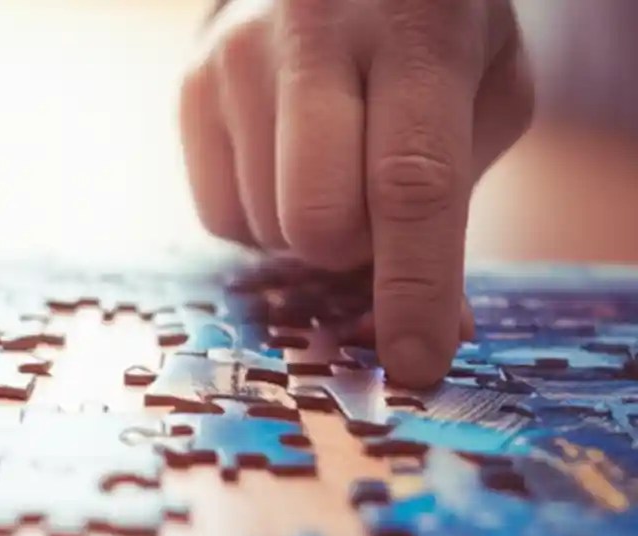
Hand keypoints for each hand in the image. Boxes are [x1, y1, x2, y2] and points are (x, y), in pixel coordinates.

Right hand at [180, 0, 532, 386]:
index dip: (413, 286)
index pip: (411, 183)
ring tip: (330, 164)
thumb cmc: (426, 37)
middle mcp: (315, 36)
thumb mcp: (482, 94)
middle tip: (373, 218)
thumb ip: (457, 202)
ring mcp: (237, 60)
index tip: (417, 365)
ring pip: (266, 228)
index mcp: (417, 31)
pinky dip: (262, 220)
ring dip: (308, 234)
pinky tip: (283, 163)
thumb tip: (432, 333)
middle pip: (316, 219)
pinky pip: (222, 218)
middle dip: (350, 255)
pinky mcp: (192, 87)